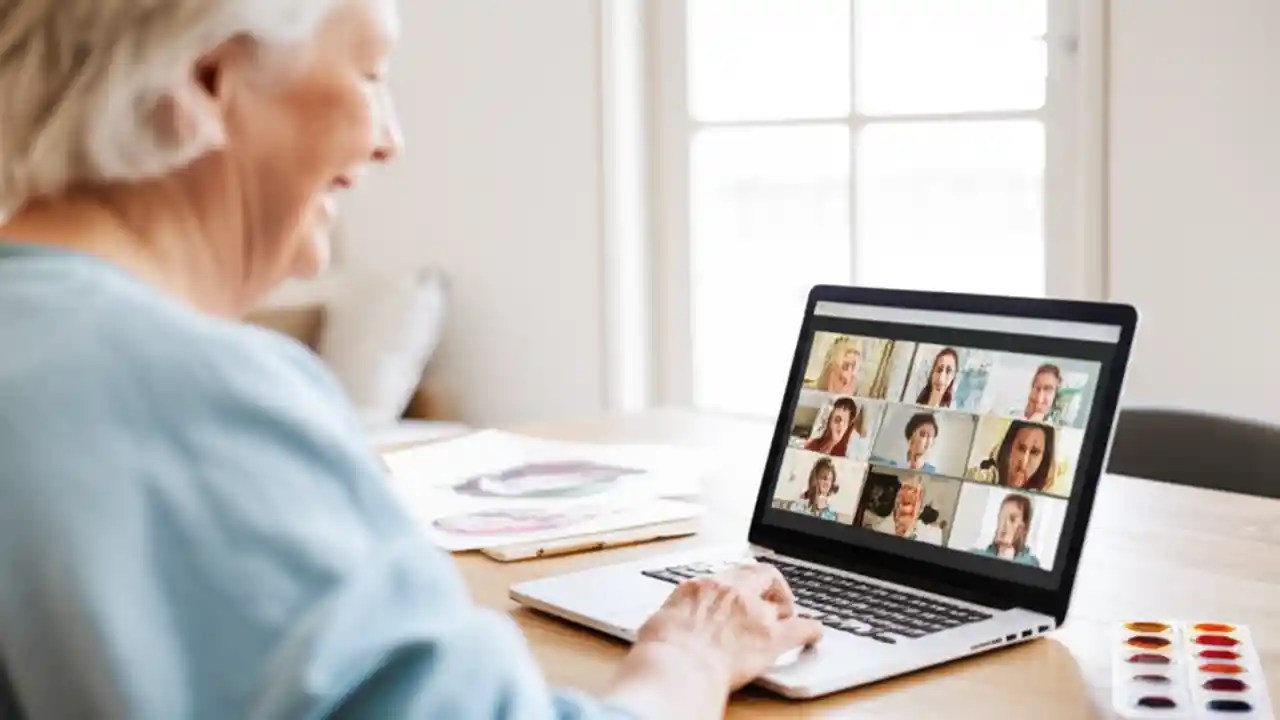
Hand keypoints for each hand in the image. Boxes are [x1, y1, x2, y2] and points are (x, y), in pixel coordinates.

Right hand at [634, 562, 823, 689]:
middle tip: (770, 599)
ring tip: (790, 617)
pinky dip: (811, 630)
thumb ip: (673, 618)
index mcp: (700, 587)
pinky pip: (802, 627)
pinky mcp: (771, 636)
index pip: (725, 576)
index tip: (739, 591)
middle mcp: (730, 591)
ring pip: (780, 599)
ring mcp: (753, 611)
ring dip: (786, 607)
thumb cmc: (661, 651)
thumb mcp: (659, 623)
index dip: (737, 584)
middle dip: (767, 584)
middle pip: (758, 573)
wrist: (676, 666)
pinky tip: (814, 635)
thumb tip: (668, 626)